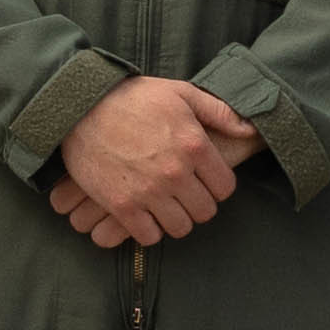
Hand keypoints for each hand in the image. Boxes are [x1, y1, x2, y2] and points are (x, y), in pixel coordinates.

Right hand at [45, 74, 264, 250]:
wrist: (80, 107)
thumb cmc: (133, 97)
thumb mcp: (180, 93)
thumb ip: (218, 111)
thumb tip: (249, 128)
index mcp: (194, 145)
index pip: (225, 187)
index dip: (217, 186)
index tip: (205, 181)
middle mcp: (175, 172)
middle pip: (205, 211)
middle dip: (198, 204)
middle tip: (185, 195)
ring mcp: (149, 191)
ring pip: (180, 228)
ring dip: (176, 219)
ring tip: (166, 206)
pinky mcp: (122, 206)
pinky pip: (149, 236)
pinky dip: (150, 230)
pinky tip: (145, 215)